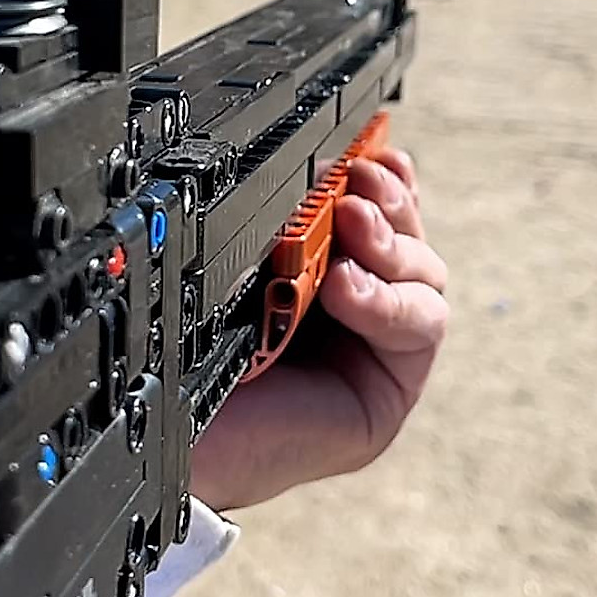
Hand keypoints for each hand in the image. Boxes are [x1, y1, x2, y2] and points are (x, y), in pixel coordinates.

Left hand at [190, 146, 448, 511]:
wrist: (174, 453)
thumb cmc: (188, 369)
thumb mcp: (230, 282)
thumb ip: (274, 234)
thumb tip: (305, 168)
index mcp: (306, 274)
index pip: (360, 211)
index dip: (372, 172)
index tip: (362, 143)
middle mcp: (347, 307)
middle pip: (400, 233)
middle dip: (385, 196)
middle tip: (355, 176)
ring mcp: (374, 348)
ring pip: (423, 272)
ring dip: (391, 241)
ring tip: (350, 223)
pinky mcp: (390, 390)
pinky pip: (421, 325)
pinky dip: (389, 298)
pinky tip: (344, 288)